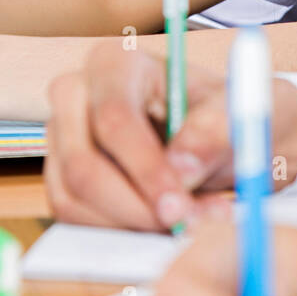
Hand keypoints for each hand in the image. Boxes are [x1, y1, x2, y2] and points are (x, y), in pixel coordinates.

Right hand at [44, 43, 296, 231]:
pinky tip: (163, 225)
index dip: (145, 168)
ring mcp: (61, 137)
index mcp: (116, 63)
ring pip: (73, 198)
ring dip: (130, 224)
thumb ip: (215, 133)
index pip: (114, 118)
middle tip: (184, 225)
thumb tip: (181, 168)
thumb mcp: (237, 115)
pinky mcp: (59, 174)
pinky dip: (118, 232)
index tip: (179, 205)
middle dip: (134, 206)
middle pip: (82, 164)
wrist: (219, 138)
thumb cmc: (226, 116)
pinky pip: (73, 217)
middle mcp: (75, 95)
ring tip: (187, 222)